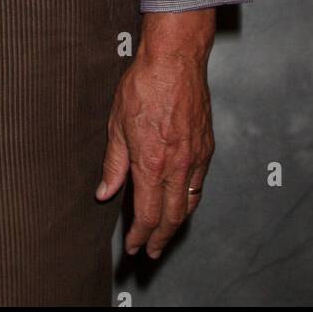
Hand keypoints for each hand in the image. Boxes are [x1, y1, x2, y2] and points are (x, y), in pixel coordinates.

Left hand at [95, 45, 214, 259]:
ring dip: (177, 222)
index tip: (134, 246)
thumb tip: (105, 191)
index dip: (140, 236)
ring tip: (166, 232)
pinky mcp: (206, 146)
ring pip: (190, 202)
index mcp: (152, 164)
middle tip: (152, 251)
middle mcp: (178, 166)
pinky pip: (200, 182)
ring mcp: (196, 157)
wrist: (175, 60)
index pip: (147, 215)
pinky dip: (191, 198)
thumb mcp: (117, 125)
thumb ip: (114, 163)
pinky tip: (183, 199)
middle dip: (161, 238)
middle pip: (172, 216)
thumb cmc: (144, 85)